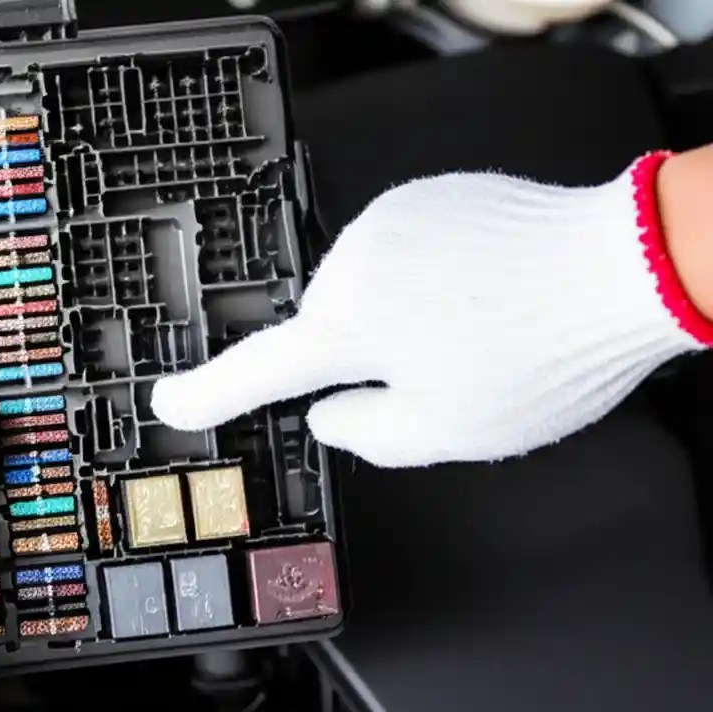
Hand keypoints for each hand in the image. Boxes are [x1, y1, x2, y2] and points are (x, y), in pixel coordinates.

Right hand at [152, 153, 708, 466]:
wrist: (625, 265)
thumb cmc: (543, 353)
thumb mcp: (447, 432)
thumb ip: (363, 432)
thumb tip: (329, 412)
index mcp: (350, 323)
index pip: (260, 370)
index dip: (211, 393)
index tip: (171, 401)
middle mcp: (356, 260)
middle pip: (326, 327)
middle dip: (361, 358)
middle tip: (432, 381)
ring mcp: (393, 218)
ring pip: (363, 287)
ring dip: (397, 316)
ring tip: (476, 334)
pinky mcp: (430, 194)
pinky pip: (399, 249)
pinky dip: (424, 280)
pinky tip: (482, 297)